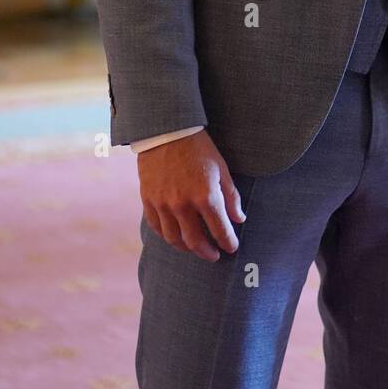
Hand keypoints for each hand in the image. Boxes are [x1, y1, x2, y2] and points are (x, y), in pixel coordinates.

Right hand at [137, 129, 246, 261]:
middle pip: (196, 241)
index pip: (220, 230)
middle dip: (207, 252)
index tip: (232, 247)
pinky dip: (167, 237)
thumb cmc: (199, 149)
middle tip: (215, 256)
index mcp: (205, 196)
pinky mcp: (148, 200)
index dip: (228, 242)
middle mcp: (183, 204)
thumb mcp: (221, 169)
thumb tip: (239, 219)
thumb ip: (231, 197)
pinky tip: (175, 237)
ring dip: (187, 248)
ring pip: (174, 239)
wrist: (166, 132)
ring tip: (195, 249)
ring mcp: (163, 204)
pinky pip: (157, 227)